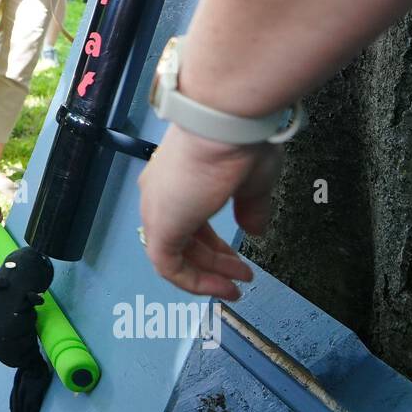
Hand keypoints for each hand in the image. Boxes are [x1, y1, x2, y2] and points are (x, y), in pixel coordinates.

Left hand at [137, 125, 280, 299]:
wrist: (225, 124)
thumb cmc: (239, 141)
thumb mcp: (252, 181)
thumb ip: (250, 208)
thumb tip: (254, 230)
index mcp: (177, 179)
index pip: (189, 220)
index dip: (213, 245)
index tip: (238, 259)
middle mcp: (160, 194)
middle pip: (182, 239)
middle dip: (214, 262)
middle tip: (242, 275)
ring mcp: (157, 209)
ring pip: (174, 254)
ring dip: (208, 274)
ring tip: (236, 285)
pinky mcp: (161, 226)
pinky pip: (168, 266)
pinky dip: (194, 281)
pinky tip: (220, 287)